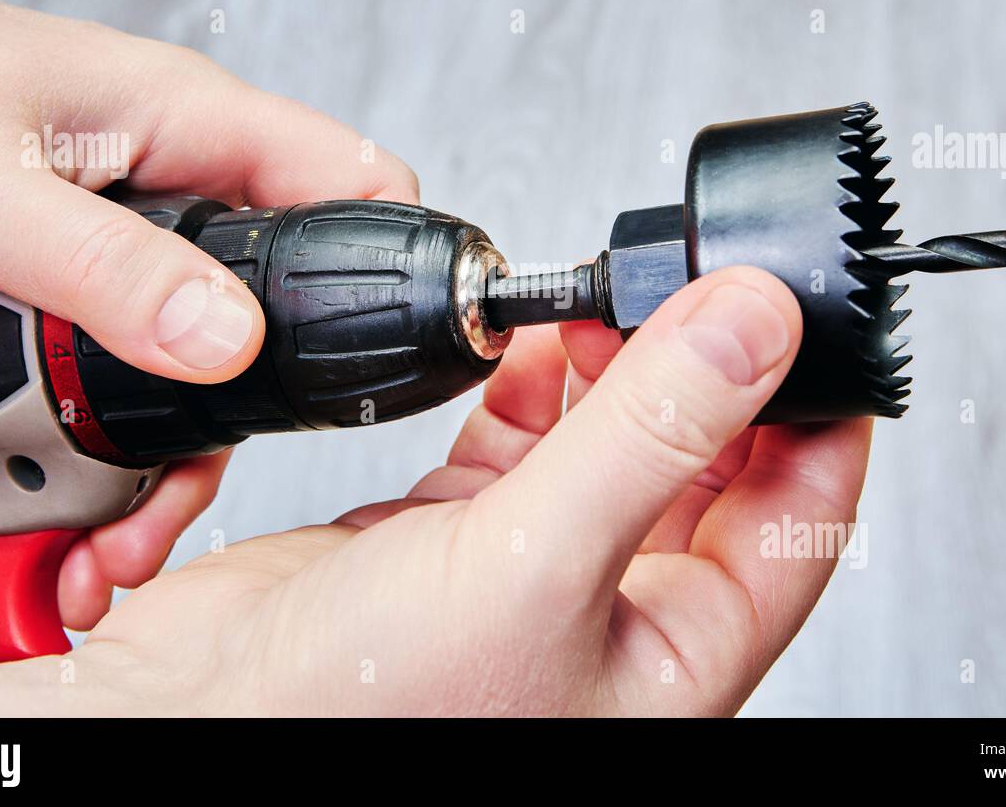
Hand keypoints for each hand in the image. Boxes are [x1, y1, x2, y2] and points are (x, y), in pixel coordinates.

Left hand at [0, 0, 417, 630]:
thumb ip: (107, 269)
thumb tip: (227, 341)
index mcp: (186, 121)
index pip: (352, 180)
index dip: (391, 262)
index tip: (393, 353)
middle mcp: (174, 179)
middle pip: (281, 301)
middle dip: (257, 410)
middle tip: (198, 485)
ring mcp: (130, 232)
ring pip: (205, 354)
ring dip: (172, 448)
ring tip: (116, 525)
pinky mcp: (85, 276)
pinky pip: (135, 364)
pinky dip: (115, 438)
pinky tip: (82, 489)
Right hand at [0, 265, 871, 715]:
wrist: (189, 716)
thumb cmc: (352, 716)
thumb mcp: (536, 567)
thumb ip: (647, 435)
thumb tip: (750, 328)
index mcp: (673, 659)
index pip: (795, 522)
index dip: (816, 413)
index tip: (809, 319)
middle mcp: (612, 616)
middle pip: (709, 468)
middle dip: (709, 372)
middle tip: (704, 289)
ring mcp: (533, 567)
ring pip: (616, 442)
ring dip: (622, 364)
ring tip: (618, 297)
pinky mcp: (455, 530)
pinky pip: (528, 438)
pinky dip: (539, 381)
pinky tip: (543, 339)